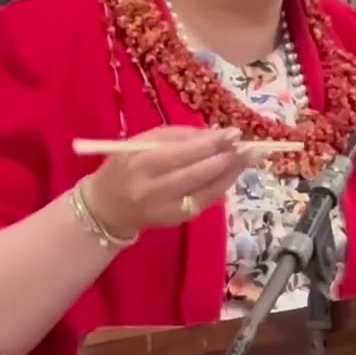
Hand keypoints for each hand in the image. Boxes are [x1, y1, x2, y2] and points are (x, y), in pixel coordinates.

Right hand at [81, 126, 252, 238]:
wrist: (106, 207)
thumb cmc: (125, 166)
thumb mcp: (141, 142)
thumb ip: (176, 136)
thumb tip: (214, 134)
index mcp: (141, 163)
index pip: (182, 153)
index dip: (211, 144)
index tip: (233, 133)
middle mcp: (153, 189)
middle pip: (197, 174)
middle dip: (226, 159)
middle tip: (248, 146)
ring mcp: (166, 209)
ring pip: (206, 191)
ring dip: (231, 173)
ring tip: (249, 158)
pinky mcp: (176, 221)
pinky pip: (205, 201)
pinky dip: (221, 186)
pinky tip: (233, 174)